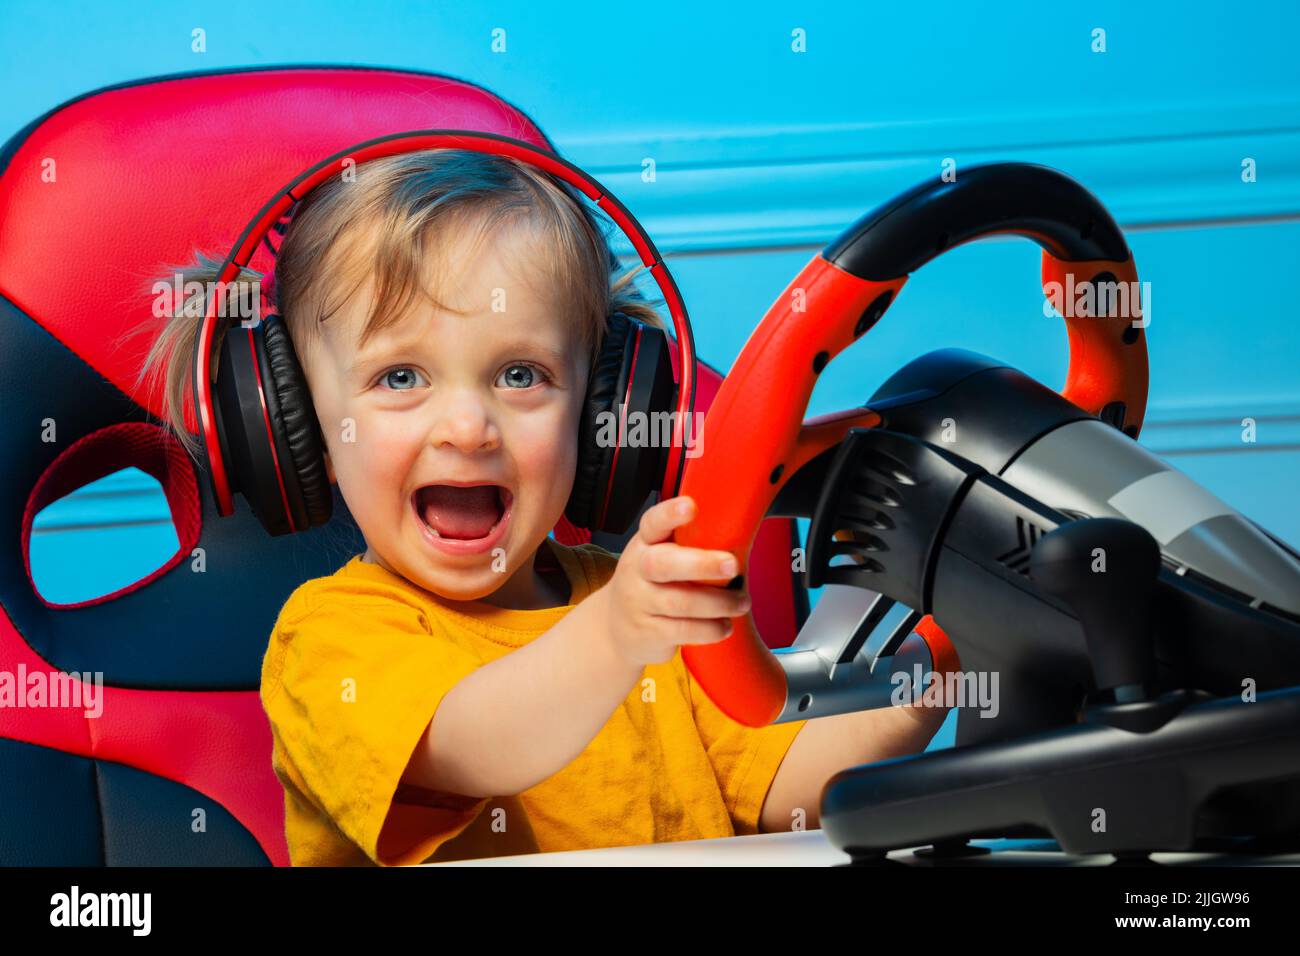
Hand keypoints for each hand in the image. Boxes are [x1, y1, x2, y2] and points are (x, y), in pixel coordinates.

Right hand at [598, 496, 750, 668]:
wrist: (615, 628)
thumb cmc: (652, 584)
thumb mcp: (660, 556)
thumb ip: (689, 546)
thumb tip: (741, 540)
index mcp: (645, 543)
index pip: (653, 523)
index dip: (670, 514)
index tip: (691, 506)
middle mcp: (637, 569)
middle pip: (663, 563)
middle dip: (702, 564)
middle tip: (733, 564)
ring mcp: (639, 602)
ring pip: (680, 602)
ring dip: (718, 603)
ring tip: (741, 602)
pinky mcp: (648, 632)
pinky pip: (683, 630)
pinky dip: (710, 629)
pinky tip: (725, 626)